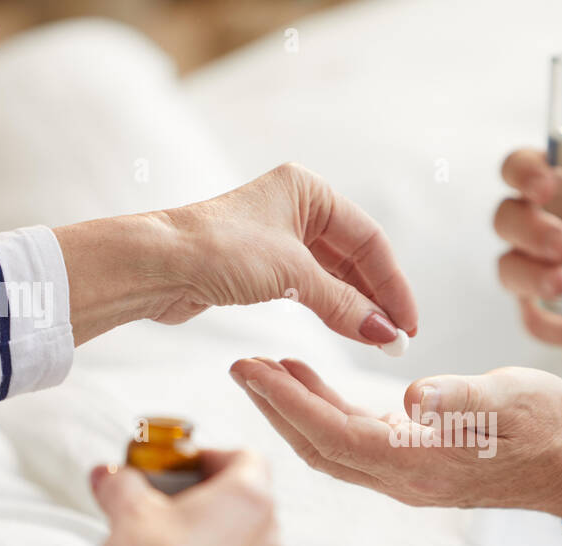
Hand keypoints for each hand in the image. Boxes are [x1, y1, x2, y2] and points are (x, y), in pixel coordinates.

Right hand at [90, 449, 283, 545]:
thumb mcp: (129, 510)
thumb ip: (122, 484)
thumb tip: (108, 476)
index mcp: (249, 501)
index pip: (248, 459)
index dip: (216, 457)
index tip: (188, 467)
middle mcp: (268, 538)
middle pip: (251, 503)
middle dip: (216, 498)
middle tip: (178, 503)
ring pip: (249, 545)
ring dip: (221, 537)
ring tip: (179, 543)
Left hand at [163, 163, 417, 342]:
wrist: (154, 266)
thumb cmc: (217, 251)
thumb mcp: (293, 276)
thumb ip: (345, 305)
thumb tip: (387, 334)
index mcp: (309, 190)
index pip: (370, 239)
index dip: (393, 283)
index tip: (407, 323)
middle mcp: (297, 208)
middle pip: (355, 258)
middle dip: (376, 298)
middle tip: (397, 338)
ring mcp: (280, 238)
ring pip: (334, 276)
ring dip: (356, 308)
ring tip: (378, 340)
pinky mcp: (263, 267)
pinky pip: (311, 289)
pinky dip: (332, 310)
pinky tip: (349, 331)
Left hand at [228, 357, 561, 521]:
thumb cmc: (549, 426)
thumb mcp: (512, 400)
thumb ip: (462, 399)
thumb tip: (415, 397)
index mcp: (421, 461)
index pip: (335, 435)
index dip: (289, 404)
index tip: (252, 369)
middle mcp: (404, 478)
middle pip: (320, 447)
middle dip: (276, 408)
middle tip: (241, 365)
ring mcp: (407, 475)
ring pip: (333, 447)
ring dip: (297, 411)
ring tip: (267, 369)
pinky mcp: (414, 463)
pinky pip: (356, 442)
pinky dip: (327, 413)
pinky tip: (315, 383)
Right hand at [494, 148, 561, 351]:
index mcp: (558, 187)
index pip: (518, 168)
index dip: (522, 172)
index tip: (545, 186)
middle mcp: (535, 226)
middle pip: (506, 218)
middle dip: (530, 229)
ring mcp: (533, 271)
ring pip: (508, 270)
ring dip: (531, 276)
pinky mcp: (542, 313)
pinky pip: (535, 323)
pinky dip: (560, 330)